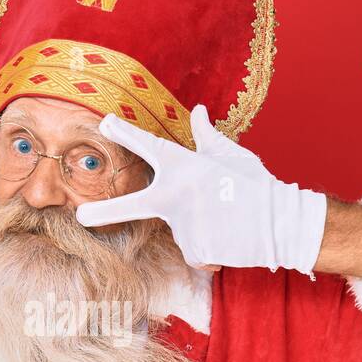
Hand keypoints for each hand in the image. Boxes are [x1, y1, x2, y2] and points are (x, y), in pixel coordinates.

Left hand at [74, 104, 327, 273]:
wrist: (280, 222)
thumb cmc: (256, 184)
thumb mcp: (232, 154)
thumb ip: (206, 136)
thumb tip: (197, 110)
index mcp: (184, 166)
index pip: (149, 146)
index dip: (125, 133)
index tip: (105, 123)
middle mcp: (177, 195)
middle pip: (133, 205)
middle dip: (104, 211)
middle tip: (81, 216)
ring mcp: (183, 225)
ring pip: (182, 231)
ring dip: (200, 228)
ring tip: (227, 220)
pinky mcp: (194, 250)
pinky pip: (195, 251)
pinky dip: (209, 249)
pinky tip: (228, 238)